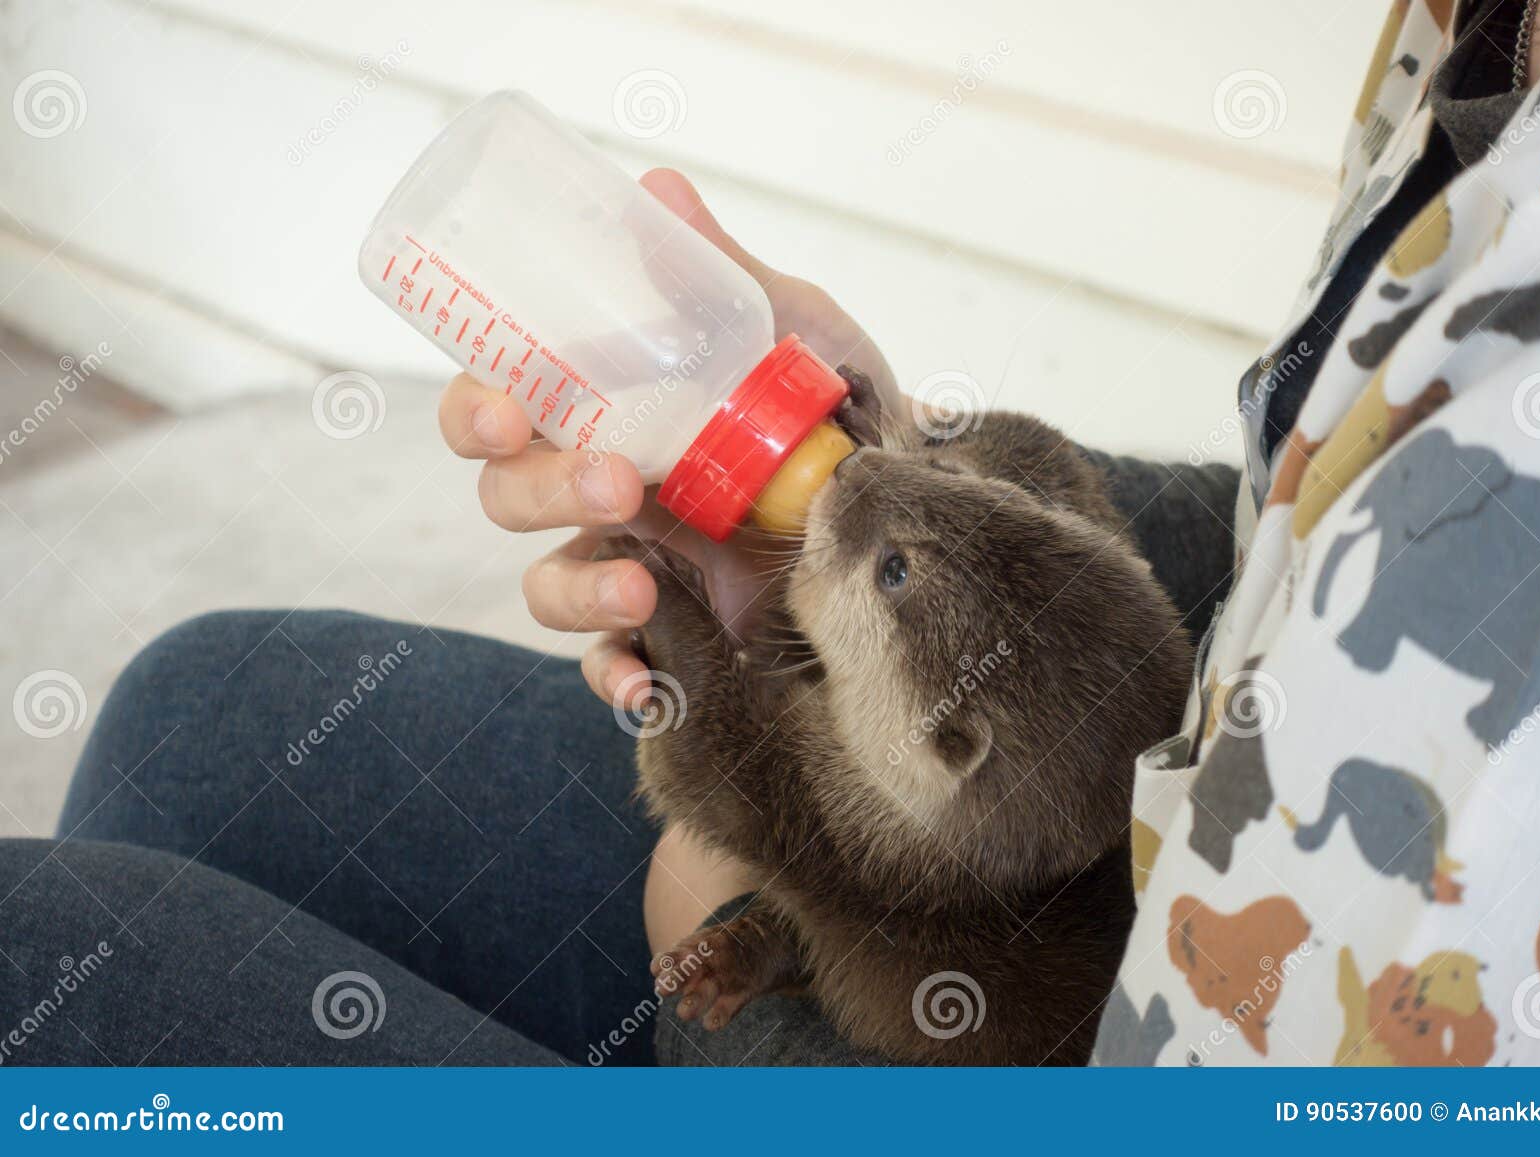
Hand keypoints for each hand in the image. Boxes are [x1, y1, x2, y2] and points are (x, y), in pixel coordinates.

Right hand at [438, 166, 897, 705]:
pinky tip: (647, 687)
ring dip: (577, 587)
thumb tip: (659, 185)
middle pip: (508, 497)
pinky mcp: (676, 633)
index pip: (498, 409)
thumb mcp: (787, 324)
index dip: (473, 411)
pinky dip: (619, 681)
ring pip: (547, 584)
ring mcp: (633, 563)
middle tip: (619, 484)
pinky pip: (614, 665)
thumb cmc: (837, 403)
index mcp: (606, 410)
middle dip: (542, 491)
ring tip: (643, 589)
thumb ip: (719, 268)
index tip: (504, 410)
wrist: (912, 493)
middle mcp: (603, 488)